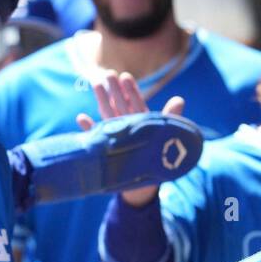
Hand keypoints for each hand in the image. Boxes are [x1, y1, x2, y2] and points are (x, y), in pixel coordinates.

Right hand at [76, 72, 185, 207]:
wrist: (144, 188)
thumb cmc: (156, 161)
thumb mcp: (165, 136)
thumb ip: (170, 117)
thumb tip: (179, 98)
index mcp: (142, 124)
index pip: (136, 104)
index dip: (131, 90)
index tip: (126, 76)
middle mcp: (128, 128)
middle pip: (120, 105)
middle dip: (115, 90)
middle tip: (108, 73)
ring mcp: (116, 137)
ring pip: (108, 116)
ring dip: (102, 100)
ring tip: (96, 83)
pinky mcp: (106, 149)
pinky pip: (96, 138)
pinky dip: (88, 129)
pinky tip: (81, 118)